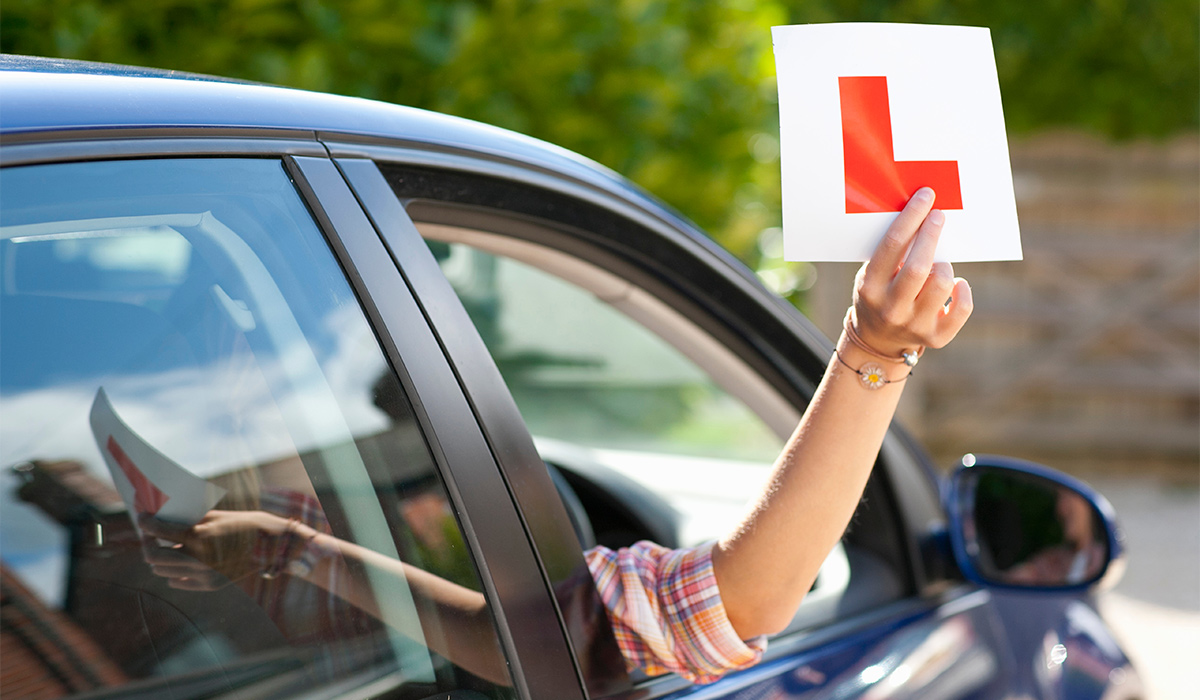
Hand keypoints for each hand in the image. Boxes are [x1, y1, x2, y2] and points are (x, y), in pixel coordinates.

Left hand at [139, 510, 289, 589]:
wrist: (270, 545)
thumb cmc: (242, 524)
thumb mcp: (214, 517)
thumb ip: (187, 521)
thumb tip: (161, 519)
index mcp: (200, 536)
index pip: (159, 531)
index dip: (145, 523)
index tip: (141, 518)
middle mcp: (199, 558)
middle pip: (154, 558)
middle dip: (147, 545)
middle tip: (149, 537)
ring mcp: (204, 574)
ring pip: (163, 572)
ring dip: (159, 560)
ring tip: (165, 549)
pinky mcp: (210, 585)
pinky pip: (178, 583)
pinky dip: (174, 574)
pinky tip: (179, 563)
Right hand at [851, 187, 972, 355]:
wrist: (878, 339)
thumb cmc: (879, 293)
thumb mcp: (872, 275)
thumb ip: (892, 253)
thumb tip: (922, 215)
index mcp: (870, 288)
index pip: (892, 245)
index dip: (912, 217)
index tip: (926, 197)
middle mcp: (891, 309)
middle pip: (920, 266)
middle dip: (932, 234)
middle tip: (939, 215)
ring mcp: (914, 325)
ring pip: (943, 283)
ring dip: (945, 266)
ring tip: (938, 264)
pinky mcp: (936, 337)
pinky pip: (962, 308)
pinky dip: (963, 291)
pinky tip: (957, 284)